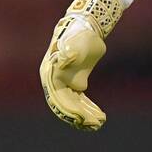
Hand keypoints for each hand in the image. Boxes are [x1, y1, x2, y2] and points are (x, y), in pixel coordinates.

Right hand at [39, 0, 124, 130]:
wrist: (85, 27)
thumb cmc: (80, 34)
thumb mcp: (75, 42)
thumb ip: (69, 52)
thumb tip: (65, 58)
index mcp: (50, 74)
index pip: (58, 98)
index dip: (70, 110)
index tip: (83, 118)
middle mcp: (53, 81)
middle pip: (65, 105)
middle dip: (81, 116)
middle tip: (97, 123)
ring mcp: (64, 83)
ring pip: (73, 105)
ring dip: (86, 115)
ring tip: (100, 123)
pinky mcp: (75, 83)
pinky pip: (79, 101)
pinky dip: (88, 109)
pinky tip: (99, 116)